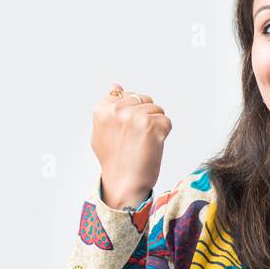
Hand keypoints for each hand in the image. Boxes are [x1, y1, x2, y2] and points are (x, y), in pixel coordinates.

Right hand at [91, 83, 170, 207]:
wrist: (123, 183)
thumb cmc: (114, 159)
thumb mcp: (102, 130)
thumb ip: (109, 107)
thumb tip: (115, 85)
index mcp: (103, 108)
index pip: (127, 95)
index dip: (132, 112)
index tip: (126, 131)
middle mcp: (117, 110)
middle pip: (144, 99)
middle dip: (145, 116)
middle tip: (136, 138)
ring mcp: (135, 117)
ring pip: (158, 110)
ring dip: (155, 126)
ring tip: (143, 143)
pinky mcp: (152, 126)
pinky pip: (167, 122)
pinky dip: (164, 135)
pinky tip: (152, 147)